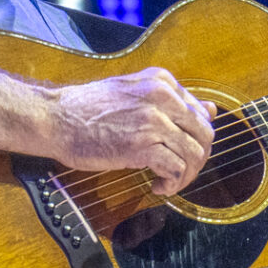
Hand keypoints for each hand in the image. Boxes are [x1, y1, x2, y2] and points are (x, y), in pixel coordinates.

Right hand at [51, 67, 215, 194]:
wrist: (56, 119)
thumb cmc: (88, 109)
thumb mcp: (134, 92)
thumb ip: (172, 100)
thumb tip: (210, 110)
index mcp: (161, 81)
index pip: (200, 113)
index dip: (196, 138)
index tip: (181, 152)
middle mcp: (162, 96)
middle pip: (205, 134)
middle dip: (198, 159)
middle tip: (181, 172)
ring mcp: (153, 121)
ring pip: (195, 154)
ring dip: (186, 176)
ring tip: (168, 182)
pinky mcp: (142, 146)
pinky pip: (176, 169)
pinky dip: (172, 183)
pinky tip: (157, 186)